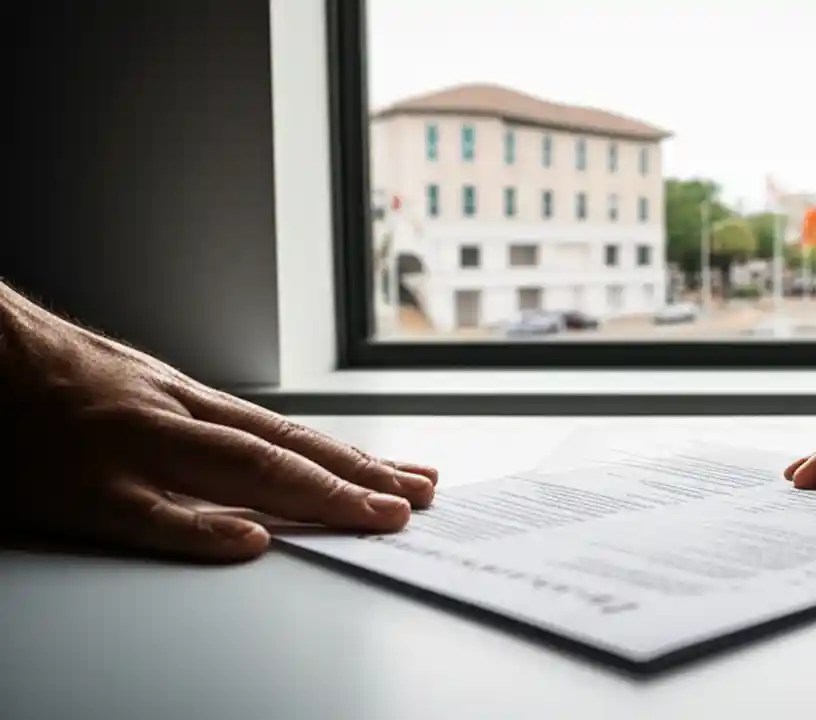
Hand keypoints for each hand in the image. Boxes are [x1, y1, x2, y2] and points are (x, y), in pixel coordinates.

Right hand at [1, 290, 435, 561]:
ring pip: (243, 471)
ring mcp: (133, 449)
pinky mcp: (82, 488)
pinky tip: (250, 543)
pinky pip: (148, 514)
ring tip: (378, 516)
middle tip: (421, 500)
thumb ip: (193, 432)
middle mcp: (176, 417)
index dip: (357, 460)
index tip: (409, 477)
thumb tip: (255, 475)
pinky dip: (200, 529)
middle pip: (288, 451)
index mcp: (188, 403)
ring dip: (319, 494)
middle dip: (361, 479)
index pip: (294, 436)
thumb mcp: (135, 394)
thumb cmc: (48, 379)